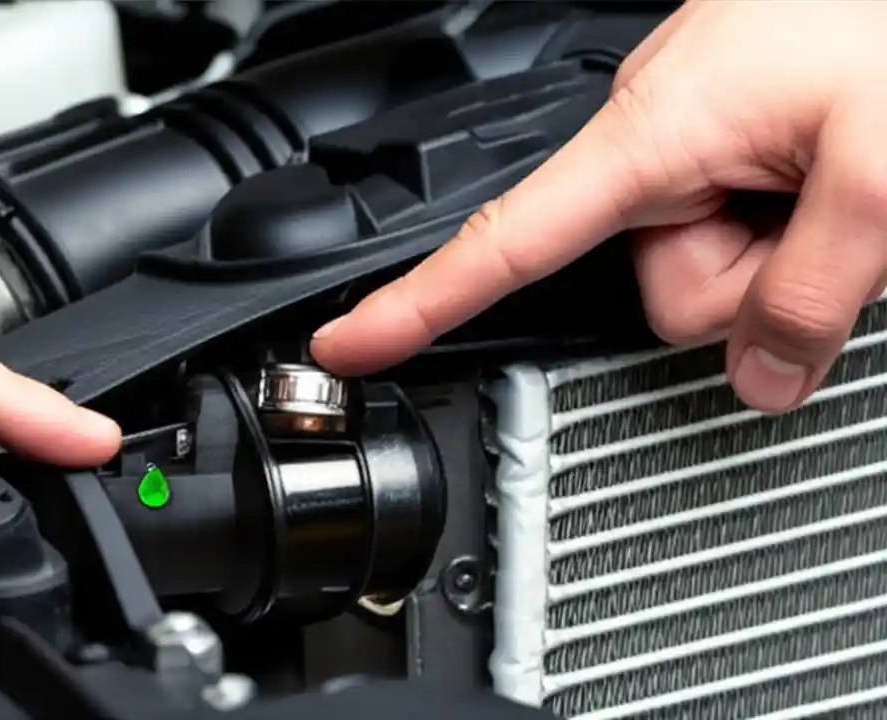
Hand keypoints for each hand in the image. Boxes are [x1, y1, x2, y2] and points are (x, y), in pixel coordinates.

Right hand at [311, 0, 886, 412]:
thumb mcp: (880, 175)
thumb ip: (809, 298)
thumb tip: (760, 376)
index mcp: (654, 129)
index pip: (505, 242)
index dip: (417, 303)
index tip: (347, 342)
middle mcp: (654, 133)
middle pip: (657, 288)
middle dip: (745, 286)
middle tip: (827, 229)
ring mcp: (688, 138)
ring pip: (702, 269)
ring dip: (779, 253)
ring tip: (834, 188)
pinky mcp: (721, 140)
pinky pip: (728, 226)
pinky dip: (787, 224)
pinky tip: (827, 177)